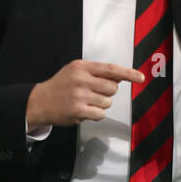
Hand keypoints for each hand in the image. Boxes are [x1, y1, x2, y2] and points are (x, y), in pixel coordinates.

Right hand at [26, 60, 144, 127]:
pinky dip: (96, 114)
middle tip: (94, 94)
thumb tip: (121, 77)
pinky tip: (85, 111)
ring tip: (86, 102)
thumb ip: (97, 73)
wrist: (40, 101)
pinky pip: (100, 114)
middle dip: (108, 93)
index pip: (111, 69)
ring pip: (107, 103)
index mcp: (82, 67)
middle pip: (112, 88)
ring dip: (101, 105)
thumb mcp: (76, 72)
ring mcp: (79, 95)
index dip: (128, 73)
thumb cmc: (61, 86)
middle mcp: (81, 79)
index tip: (140, 78)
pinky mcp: (78, 111)